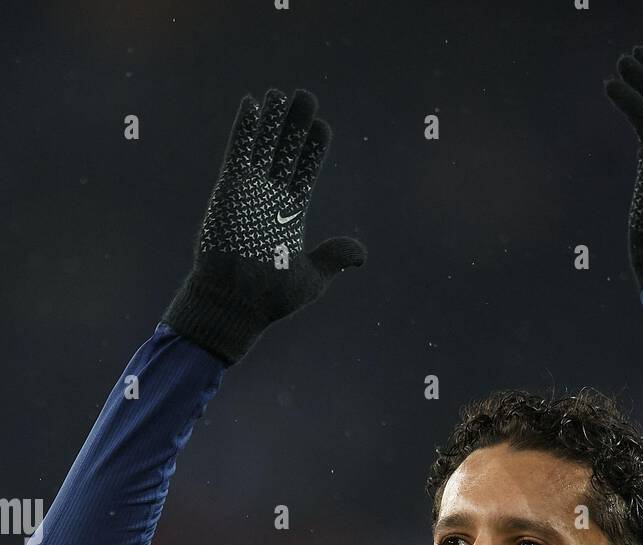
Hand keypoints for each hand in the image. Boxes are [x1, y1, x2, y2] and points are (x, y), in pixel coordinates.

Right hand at [164, 88, 365, 363]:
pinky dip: (245, 128)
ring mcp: (250, 192)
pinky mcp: (230, 189)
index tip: (323, 127)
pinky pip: (239, 151)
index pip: (304, 172)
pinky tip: (253, 103)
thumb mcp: (312, 278)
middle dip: (295, 125)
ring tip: (282, 94)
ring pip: (264, 146)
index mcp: (290, 215)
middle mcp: (270, 199)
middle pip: (286, 151)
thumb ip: (334, 258)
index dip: (313, 149)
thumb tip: (361, 255)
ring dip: (272, 119)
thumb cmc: (271, 298)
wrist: (236, 303)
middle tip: (306, 97)